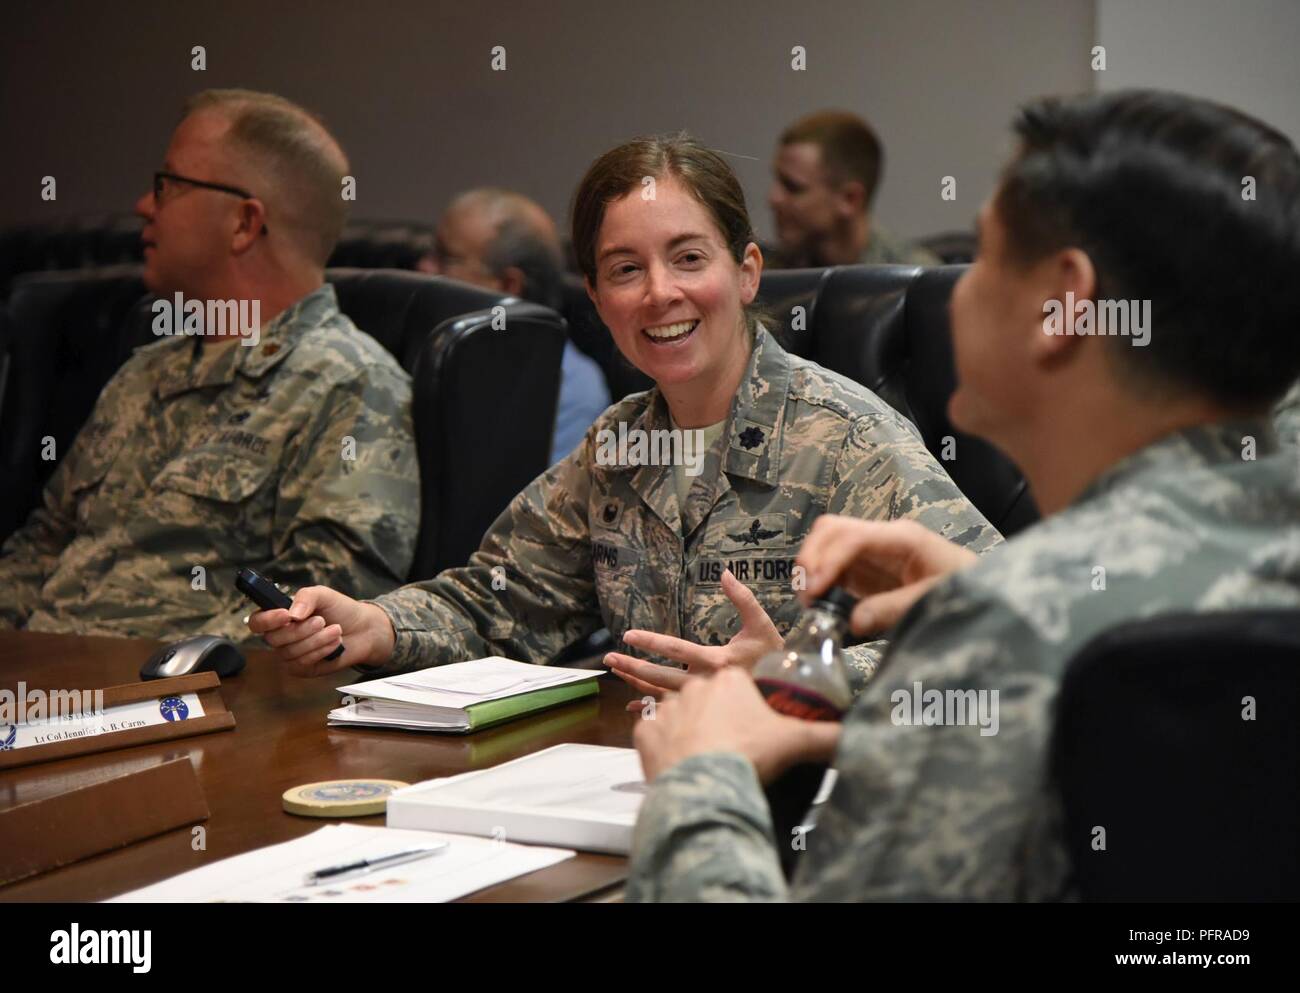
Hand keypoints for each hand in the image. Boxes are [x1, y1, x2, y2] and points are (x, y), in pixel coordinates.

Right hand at [247, 585, 395, 676]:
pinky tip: (335, 643)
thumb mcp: (323, 595)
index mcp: (280, 617)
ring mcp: (290, 654)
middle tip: (321, 621)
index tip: (286, 615)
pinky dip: (320, 652)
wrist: (363, 629)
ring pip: (290, 652)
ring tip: (335, 630)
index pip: (258, 622)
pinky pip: (302, 664)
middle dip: (300, 630)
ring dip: (316, 640)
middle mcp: (281, 636)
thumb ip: (306, 597)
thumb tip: (292, 613)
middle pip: (274, 639)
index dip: (267, 620)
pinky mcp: (302, 668)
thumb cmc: (340, 610)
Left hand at [604, 568, 781, 711]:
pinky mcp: (703, 717)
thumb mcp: (763, 626)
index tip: (628, 635)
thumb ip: (744, 599)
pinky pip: (672, 714)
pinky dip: (650, 710)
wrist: (792, 701)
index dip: (652, 642)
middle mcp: (707, 685)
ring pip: (663, 695)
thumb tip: (725, 573)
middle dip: (632, 667)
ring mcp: (704, 705)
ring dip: (637, 684)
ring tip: (616, 674)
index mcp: (719, 663)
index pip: (678, 650)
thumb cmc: (777, 660)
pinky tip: (633, 707)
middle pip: (661, 677)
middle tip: (609, 659)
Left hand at [633, 667, 832, 783]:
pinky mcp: (644, 733)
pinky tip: (677, 762)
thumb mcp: (796, 742)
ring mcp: (665, 709)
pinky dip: (664, 747)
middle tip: (730, 748)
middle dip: (718, 720)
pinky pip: (652, 735)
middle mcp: (694, 686)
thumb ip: (827, 735)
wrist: (705, 786)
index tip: (753, 729)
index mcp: (729, 679)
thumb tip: (852, 737)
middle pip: (708, 699)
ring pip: (679, 715)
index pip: (739, 685)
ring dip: (688, 732)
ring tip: (704, 757)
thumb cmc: (749, 755)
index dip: (747, 707)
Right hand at [797, 517, 977, 634]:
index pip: (852, 537)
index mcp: (903, 538)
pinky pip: (835, 566)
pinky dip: (821, 580)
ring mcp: (874, 552)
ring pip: (828, 544)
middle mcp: (883, 538)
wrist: (986, 591)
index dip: (827, 560)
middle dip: (811, 557)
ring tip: (809, 601)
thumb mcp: (935, 600)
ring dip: (811, 568)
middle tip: (805, 595)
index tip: (814, 591)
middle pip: (832, 529)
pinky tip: (820, 602)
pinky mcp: (869, 570)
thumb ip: (894, 609)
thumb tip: (853, 621)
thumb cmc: (966, 589)